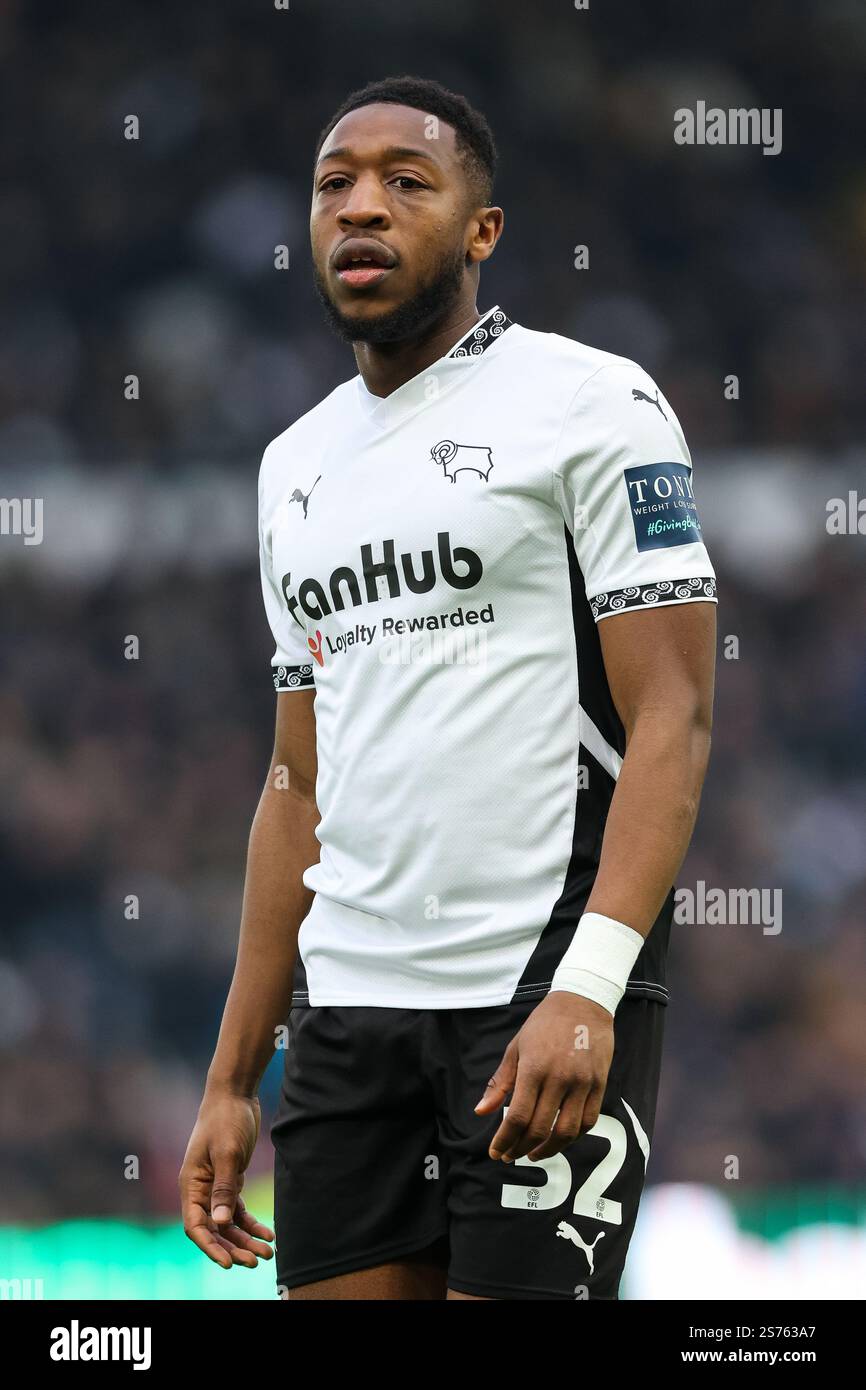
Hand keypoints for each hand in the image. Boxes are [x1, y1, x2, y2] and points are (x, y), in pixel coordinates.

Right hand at [179, 1086, 274, 1268]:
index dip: (210, 1247)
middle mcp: (200, 1189)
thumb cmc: (226, 1119)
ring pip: (227, 1223)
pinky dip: (251, 1223)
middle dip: (233, 1248)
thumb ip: (224, 1188)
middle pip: (214, 1229)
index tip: (228, 1264)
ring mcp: (215, 1186)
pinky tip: (268, 1234)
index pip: (195, 1225)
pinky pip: (238, 1210)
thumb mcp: (227, 1153)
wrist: (235, 1094)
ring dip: (245, 1239)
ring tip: (267, 1254)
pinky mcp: (230, 1180)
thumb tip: (221, 1223)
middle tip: (255, 1261)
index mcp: (191, 1184)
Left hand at [475, 991, 614, 1162]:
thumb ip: (499, 1082)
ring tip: (533, 1154)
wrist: (583, 1001)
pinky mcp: (599, 1084)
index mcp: (533, 1068)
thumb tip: (481, 1113)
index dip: (504, 1140)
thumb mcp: (516, 1047)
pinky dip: (572, 1137)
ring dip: (548, 1150)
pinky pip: (587, 1121)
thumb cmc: (544, 1024)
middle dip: (521, 1149)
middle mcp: (559, 1078)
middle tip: (510, 1156)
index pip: (517, 1116)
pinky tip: (559, 1140)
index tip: (495, 1152)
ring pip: (566, 1132)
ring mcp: (582, 1083)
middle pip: (539, 1128)